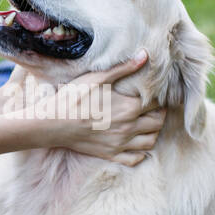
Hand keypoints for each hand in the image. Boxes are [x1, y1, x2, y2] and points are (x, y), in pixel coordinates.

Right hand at [8, 50, 165, 165]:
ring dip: (154, 132)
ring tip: (149, 124)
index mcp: (129, 107)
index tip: (155, 92)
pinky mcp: (110, 154)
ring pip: (150, 142)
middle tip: (155, 107)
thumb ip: (124, 68)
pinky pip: (135, 159)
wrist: (54, 124)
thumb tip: (145, 55)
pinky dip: (141, 152)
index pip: (156, 103)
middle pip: (157, 123)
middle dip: (160, 114)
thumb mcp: (98, 78)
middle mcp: (129, 127)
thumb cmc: (75, 98)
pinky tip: (137, 143)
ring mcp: (120, 143)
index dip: (159, 96)